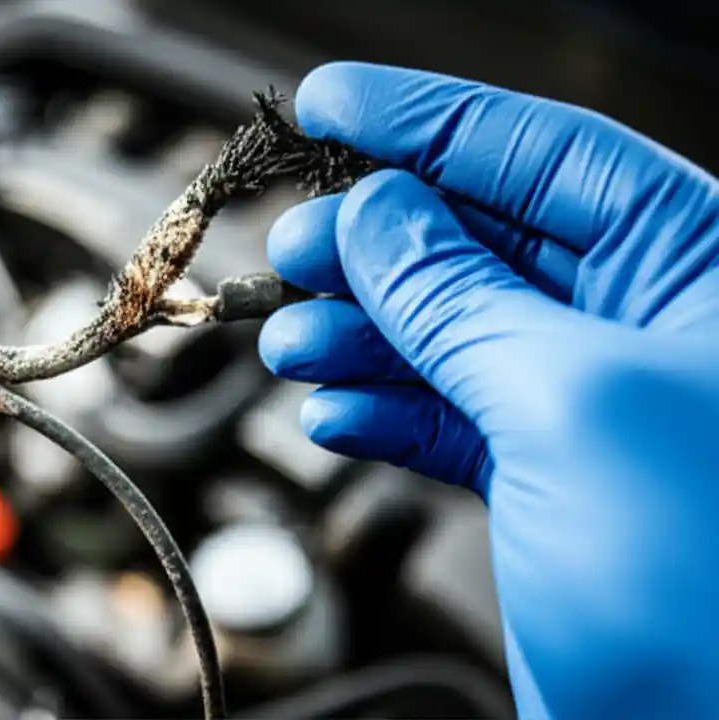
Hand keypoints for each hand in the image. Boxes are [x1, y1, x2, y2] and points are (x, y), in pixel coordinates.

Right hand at [259, 62, 718, 717]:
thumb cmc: (706, 598)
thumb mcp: (572, 408)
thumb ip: (462, 300)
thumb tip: (380, 215)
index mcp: (703, 275)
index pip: (548, 153)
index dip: (427, 120)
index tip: (326, 102)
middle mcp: (652, 332)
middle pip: (484, 240)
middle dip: (377, 239)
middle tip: (291, 242)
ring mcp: (592, 409)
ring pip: (449, 331)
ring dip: (358, 331)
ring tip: (290, 338)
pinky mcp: (548, 482)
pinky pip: (443, 416)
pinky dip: (378, 409)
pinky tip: (331, 409)